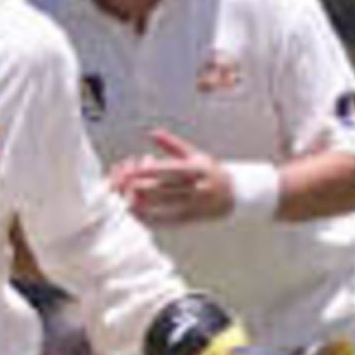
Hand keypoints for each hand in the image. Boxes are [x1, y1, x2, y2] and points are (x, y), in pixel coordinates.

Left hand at [116, 129, 233, 225]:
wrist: (232, 195)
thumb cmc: (209, 171)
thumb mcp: (195, 154)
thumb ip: (172, 144)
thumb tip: (152, 132)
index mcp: (198, 170)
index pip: (170, 170)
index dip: (149, 170)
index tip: (130, 169)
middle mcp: (197, 189)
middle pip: (163, 189)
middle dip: (139, 185)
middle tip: (122, 181)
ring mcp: (192, 206)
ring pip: (161, 206)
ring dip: (140, 201)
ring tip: (123, 195)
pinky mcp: (187, 220)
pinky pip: (164, 221)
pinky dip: (147, 217)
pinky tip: (134, 211)